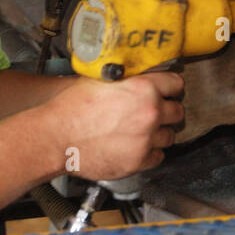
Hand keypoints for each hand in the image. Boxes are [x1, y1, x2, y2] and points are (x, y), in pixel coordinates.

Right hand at [48, 72, 184, 180]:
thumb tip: (137, 74)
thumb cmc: (72, 108)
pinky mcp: (139, 161)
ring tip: (144, 131)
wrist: (56, 137)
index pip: (176, 84)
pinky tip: (137, 146)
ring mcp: (146, 139)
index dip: (171, 87)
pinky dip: (150, 152)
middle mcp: (150, 113)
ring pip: (170, 136)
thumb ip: (126, 77)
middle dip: (168, 111)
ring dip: (160, 133)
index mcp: (143, 87)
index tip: (168, 91)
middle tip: (156, 112)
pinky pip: (158, 156)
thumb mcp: (100, 79)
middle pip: (178, 112)